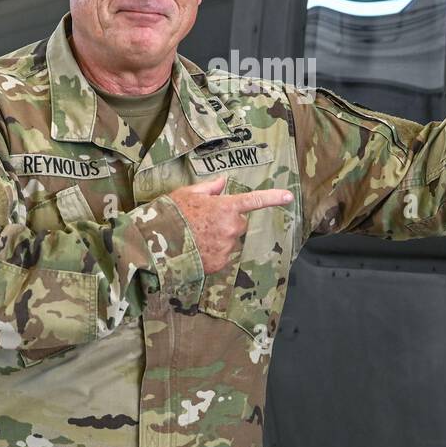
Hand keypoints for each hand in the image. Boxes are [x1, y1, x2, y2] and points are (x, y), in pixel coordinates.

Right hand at [167, 175, 293, 274]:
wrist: (156, 243)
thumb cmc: (171, 214)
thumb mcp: (187, 194)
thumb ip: (209, 189)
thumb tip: (222, 183)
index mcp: (225, 207)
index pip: (254, 200)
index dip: (273, 197)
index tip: (289, 196)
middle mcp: (230, 227)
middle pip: (238, 223)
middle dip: (226, 222)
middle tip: (204, 222)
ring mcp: (226, 247)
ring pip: (229, 241)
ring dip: (219, 238)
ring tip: (196, 236)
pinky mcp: (219, 263)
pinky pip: (222, 255)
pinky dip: (213, 253)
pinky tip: (196, 249)